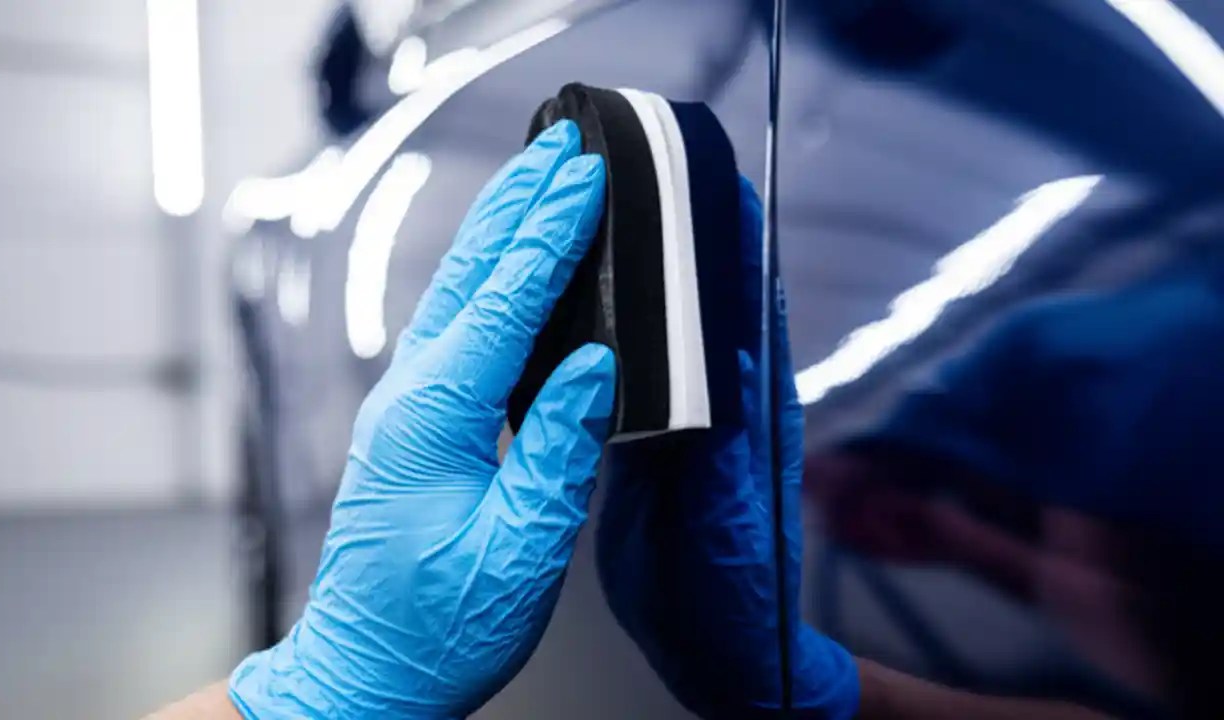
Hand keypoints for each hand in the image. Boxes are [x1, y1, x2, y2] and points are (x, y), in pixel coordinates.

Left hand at [230, 120, 614, 719]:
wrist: (363, 673)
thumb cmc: (437, 628)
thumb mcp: (520, 547)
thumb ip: (560, 448)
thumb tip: (598, 367)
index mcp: (435, 416)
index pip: (506, 300)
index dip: (553, 233)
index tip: (587, 176)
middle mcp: (409, 396)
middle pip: (471, 275)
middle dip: (520, 204)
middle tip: (560, 145)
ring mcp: (403, 407)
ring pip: (456, 294)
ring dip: (499, 231)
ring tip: (535, 180)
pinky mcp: (411, 425)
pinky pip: (453, 328)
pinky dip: (486, 279)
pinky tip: (504, 267)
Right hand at [597, 176, 858, 718]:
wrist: (712, 649)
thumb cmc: (734, 598)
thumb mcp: (725, 527)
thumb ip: (720, 453)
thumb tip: (720, 376)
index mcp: (754, 410)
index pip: (753, 294)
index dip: (737, 230)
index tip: (714, 171)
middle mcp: (725, 403)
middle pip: (708, 296)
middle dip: (684, 233)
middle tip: (649, 177)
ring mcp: (687, 419)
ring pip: (669, 328)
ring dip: (645, 277)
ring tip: (606, 226)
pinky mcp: (649, 441)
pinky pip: (632, 369)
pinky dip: (610, 332)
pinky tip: (579, 315)